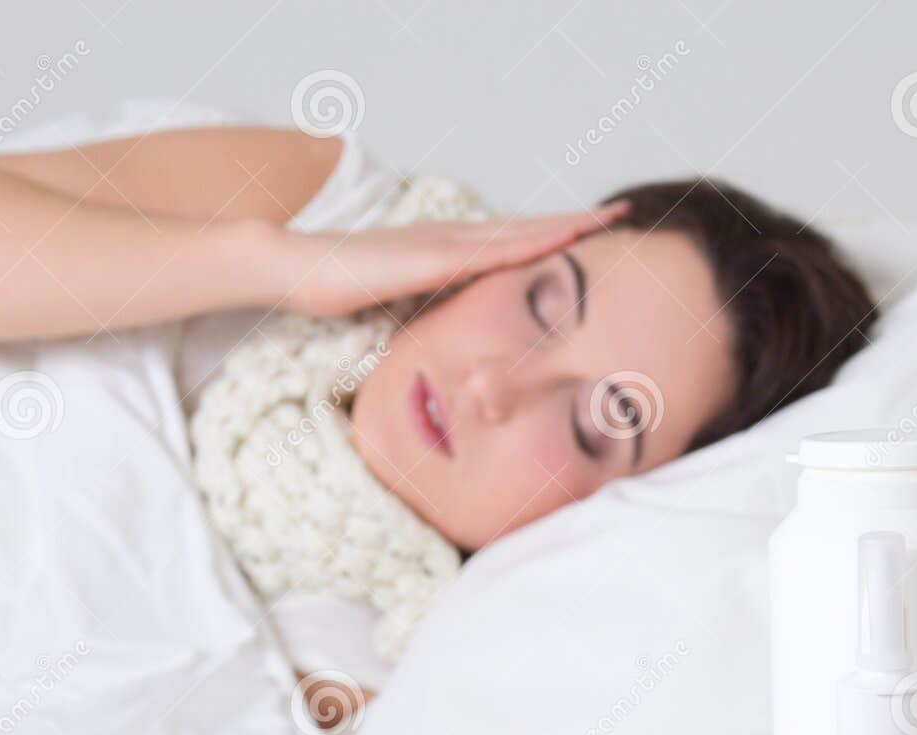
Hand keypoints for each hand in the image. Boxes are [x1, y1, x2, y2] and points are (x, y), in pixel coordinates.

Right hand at [275, 201, 629, 317]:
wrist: (299, 266)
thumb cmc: (334, 287)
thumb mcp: (390, 302)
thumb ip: (417, 309)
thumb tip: (439, 339)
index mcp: (444, 250)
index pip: (507, 243)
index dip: (548, 236)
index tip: (585, 234)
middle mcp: (452, 238)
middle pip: (524, 229)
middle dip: (573, 222)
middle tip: (618, 213)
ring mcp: (445, 242)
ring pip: (519, 233)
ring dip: (565, 226)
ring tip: (607, 219)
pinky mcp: (435, 255)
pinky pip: (496, 250)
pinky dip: (534, 242)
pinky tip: (565, 238)